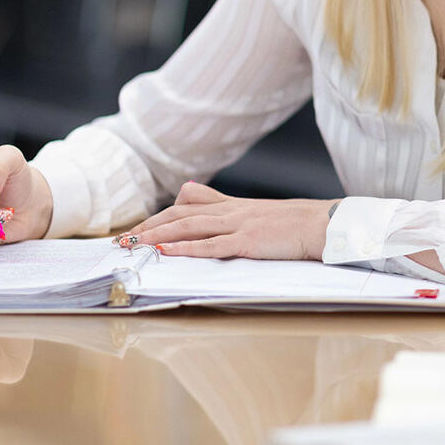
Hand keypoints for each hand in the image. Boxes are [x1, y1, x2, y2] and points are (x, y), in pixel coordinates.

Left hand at [125, 182, 337, 259]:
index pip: (186, 206)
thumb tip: (194, 193)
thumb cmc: (293, 223)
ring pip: (190, 226)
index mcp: (232, 206)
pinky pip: (212, 244)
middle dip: (149, 226)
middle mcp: (231, 211)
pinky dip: (187, 248)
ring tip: (134, 244)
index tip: (136, 230)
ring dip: (159, 235)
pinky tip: (167, 251)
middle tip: (123, 240)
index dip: (159, 217)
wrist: (321, 224)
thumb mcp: (257, 211)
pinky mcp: (248, 240)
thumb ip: (226, 205)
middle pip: (180, 214)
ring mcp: (239, 224)